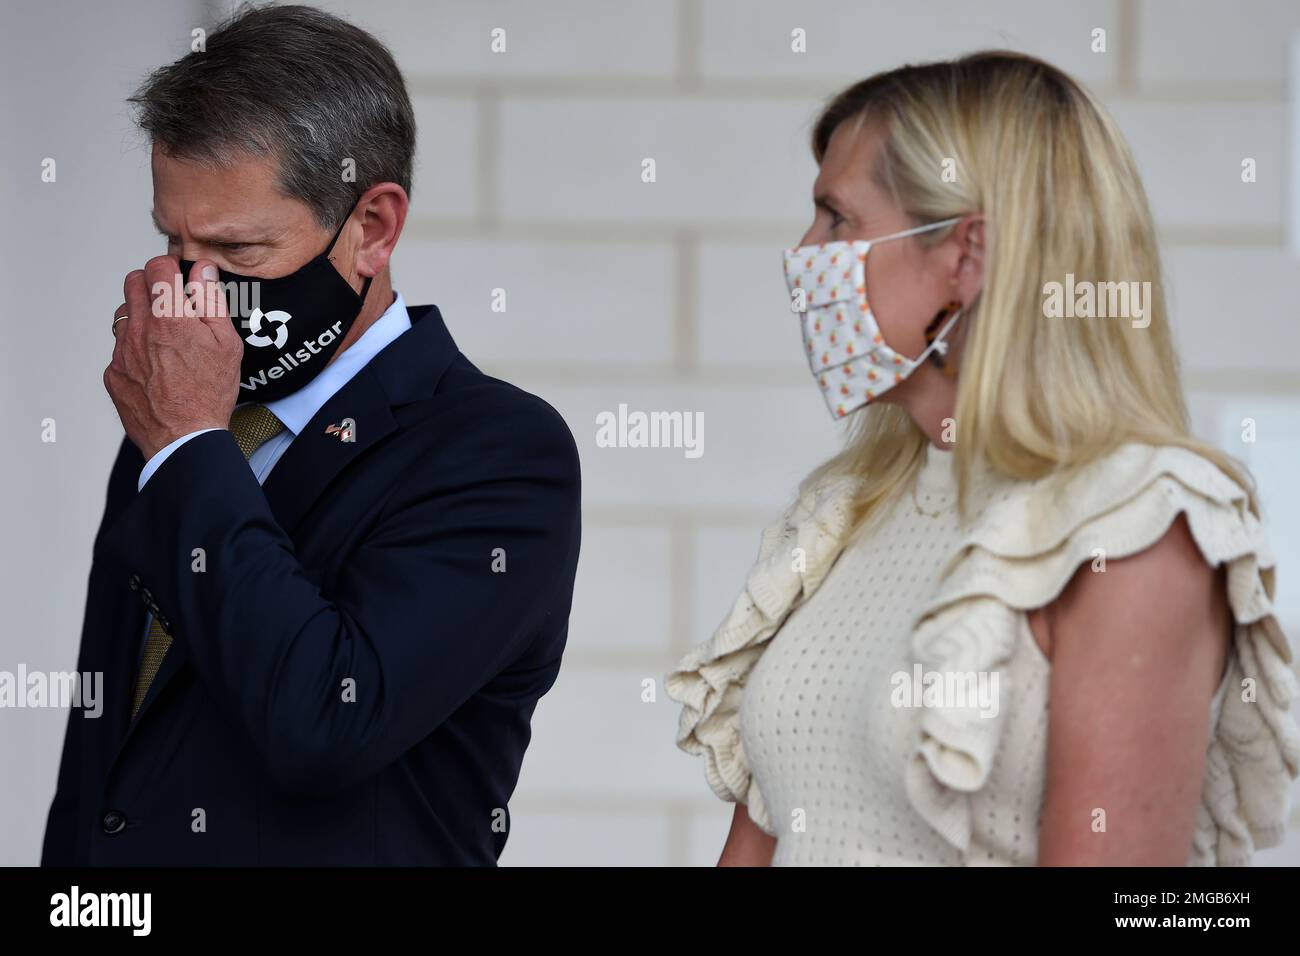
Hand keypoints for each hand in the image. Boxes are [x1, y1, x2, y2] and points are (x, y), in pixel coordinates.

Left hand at [105, 256, 242, 460]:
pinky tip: (156, 367)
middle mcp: (139, 329)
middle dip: (152, 284)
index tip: (179, 276)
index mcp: (169, 317)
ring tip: (165, 339)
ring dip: (142, 316)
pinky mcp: (113, 372)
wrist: (184, 438)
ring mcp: (121, 351)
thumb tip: (202, 270)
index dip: (170, 267)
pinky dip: (136, 349)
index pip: (157, 267)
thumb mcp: (226, 344)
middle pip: (133, 282)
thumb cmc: (209, 393)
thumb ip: (211, 301)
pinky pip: (120, 348)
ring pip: (125, 314)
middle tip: (172, 302)